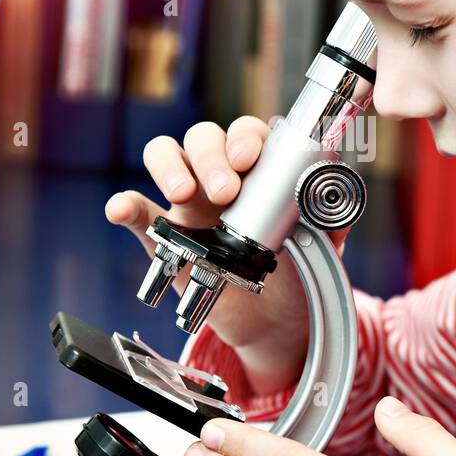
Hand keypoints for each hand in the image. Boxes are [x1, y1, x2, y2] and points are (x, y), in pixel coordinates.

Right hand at [105, 117, 353, 389]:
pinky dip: (125, 205)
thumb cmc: (298, 270)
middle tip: (224, 192)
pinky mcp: (163, 234)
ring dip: (169, 166)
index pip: (246, 132)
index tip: (250, 160)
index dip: (246, 138)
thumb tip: (333, 193)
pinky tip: (122, 209)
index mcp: (259, 169)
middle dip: (212, 157)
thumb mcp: (322, 243)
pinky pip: (137, 211)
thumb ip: (329, 216)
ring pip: (165, 155)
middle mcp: (221, 174)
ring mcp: (187, 202)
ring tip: (182, 194)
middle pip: (204, 137)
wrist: (275, 323)